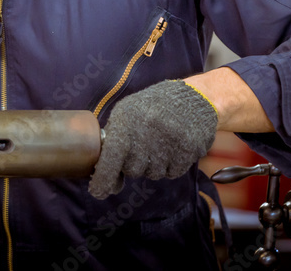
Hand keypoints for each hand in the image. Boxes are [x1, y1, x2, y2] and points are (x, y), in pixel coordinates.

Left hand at [88, 80, 217, 198]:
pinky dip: (171, 165)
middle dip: (135, 164)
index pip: (111, 156)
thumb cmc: (152, 108)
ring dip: (154, 165)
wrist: (192, 98)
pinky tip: (173, 147)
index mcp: (126, 120)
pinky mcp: (188, 149)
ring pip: (153, 174)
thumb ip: (114, 140)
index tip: (98, 192)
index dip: (104, 177)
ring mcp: (168, 141)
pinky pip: (172, 173)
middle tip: (144, 145)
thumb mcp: (127, 113)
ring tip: (160, 142)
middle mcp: (146, 131)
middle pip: (132, 170)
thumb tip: (105, 177)